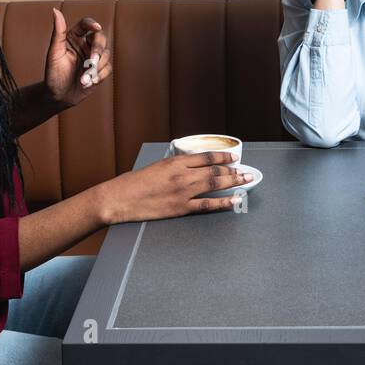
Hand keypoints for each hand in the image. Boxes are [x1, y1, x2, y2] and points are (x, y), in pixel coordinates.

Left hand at [45, 8, 111, 107]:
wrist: (59, 96)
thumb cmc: (53, 74)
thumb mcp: (54, 52)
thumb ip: (57, 32)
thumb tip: (55, 11)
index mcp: (74, 37)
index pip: (86, 25)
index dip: (92, 24)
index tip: (96, 27)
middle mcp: (86, 45)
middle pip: (100, 37)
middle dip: (98, 49)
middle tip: (92, 61)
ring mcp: (94, 57)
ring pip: (106, 54)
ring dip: (96, 67)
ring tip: (84, 79)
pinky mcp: (100, 70)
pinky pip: (107, 68)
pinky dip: (99, 75)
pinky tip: (88, 82)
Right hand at [97, 152, 253, 224]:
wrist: (118, 199)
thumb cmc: (133, 183)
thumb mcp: (156, 166)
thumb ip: (175, 166)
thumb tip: (192, 167)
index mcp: (174, 162)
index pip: (206, 157)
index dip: (223, 157)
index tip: (233, 157)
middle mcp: (181, 175)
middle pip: (214, 171)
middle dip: (233, 171)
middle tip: (246, 171)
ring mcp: (182, 192)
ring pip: (214, 185)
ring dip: (233, 183)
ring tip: (245, 181)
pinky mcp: (180, 208)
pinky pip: (207, 205)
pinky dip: (223, 202)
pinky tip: (234, 200)